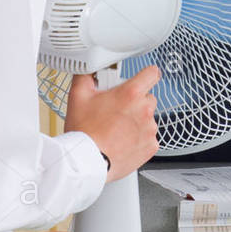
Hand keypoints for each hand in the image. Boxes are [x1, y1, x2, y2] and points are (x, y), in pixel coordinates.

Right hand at [64, 67, 159, 181]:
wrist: (86, 162)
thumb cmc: (84, 132)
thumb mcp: (78, 96)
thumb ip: (86, 76)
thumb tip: (88, 69)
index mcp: (131, 94)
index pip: (152, 73)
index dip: (146, 74)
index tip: (142, 78)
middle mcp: (144, 110)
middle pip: (148, 97)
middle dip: (135, 101)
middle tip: (117, 109)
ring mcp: (149, 130)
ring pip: (148, 118)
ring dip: (136, 120)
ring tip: (116, 128)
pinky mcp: (150, 146)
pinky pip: (148, 137)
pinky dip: (138, 138)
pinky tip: (122, 141)